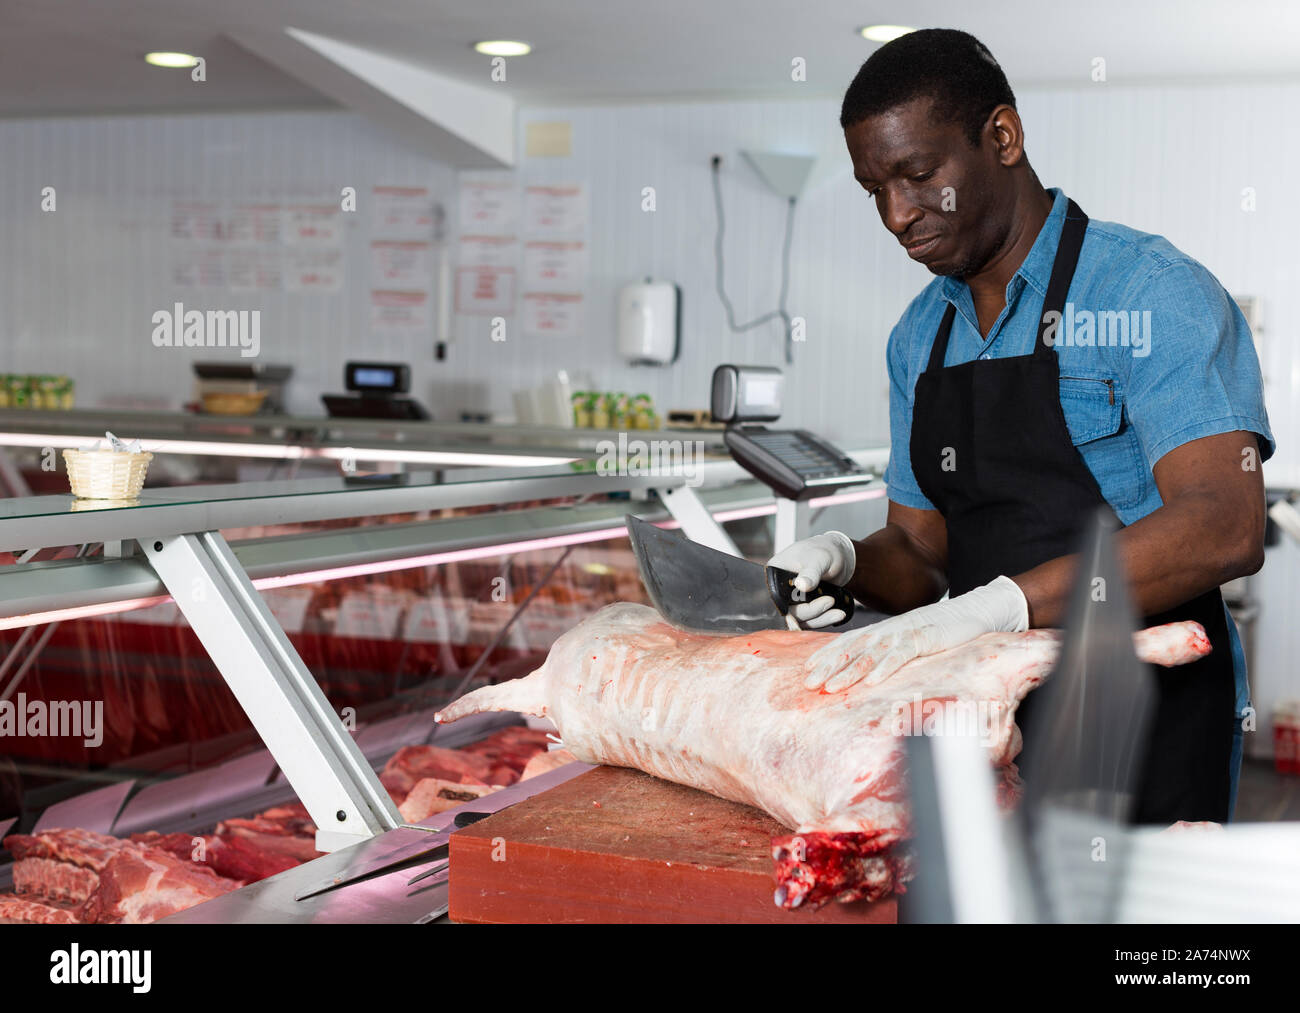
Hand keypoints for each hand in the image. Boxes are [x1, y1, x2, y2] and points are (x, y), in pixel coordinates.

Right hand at [767, 531, 856, 629]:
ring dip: (820, 618)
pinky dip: (824, 620)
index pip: (774, 595)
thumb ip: (811, 572)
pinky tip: (837, 615)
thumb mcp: (819, 559)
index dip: (788, 606)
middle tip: (830, 601)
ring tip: (839, 613)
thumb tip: (801, 585)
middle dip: (811, 611)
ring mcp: (792, 600)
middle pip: (788, 611)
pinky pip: (810, 621)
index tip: (807, 605)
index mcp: (775, 572)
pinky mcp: (803, 608)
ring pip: (800, 619)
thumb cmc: (825, 551)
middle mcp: (780, 588)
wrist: (839, 558)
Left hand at [803, 575, 1028, 691]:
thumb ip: (893, 650)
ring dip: (849, 671)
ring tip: (831, 687)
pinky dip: (885, 668)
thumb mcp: (913, 639)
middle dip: (828, 666)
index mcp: (886, 630)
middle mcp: (891, 629)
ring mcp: (907, 633)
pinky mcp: (926, 639)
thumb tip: (872, 670)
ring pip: (872, 653)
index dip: (826, 654)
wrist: (976, 611)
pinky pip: (901, 654)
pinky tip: (871, 681)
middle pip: (853, 647)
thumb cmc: (944, 629)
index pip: (849, 641)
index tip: (807, 670)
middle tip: (807, 683)